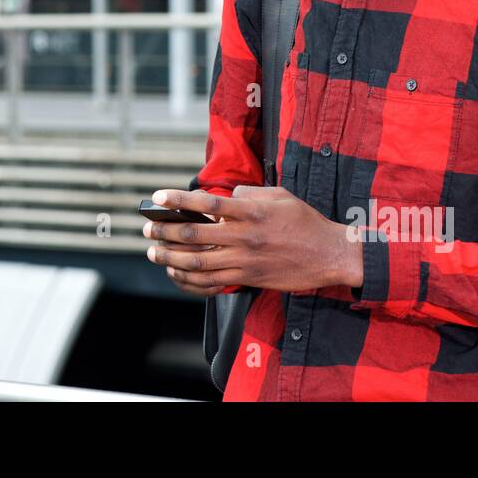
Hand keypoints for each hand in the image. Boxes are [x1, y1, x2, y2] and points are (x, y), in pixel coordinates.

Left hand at [143, 186, 362, 293]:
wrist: (329, 254)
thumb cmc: (304, 221)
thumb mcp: (279, 195)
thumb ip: (249, 194)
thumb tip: (226, 198)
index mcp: (251, 212)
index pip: (206, 203)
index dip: (178, 200)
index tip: (158, 197)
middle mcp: (244, 236)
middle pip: (193, 234)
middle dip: (164, 232)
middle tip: (147, 228)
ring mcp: (244, 261)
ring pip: (197, 262)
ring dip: (170, 258)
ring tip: (154, 252)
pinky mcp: (247, 279)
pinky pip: (211, 282)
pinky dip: (189, 279)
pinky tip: (176, 274)